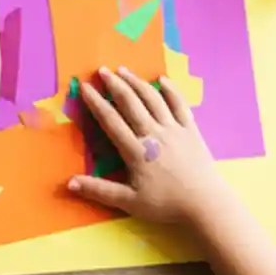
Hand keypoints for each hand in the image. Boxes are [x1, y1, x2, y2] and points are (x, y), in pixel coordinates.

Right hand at [67, 66, 226, 224]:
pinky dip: (171, 90)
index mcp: (136, 151)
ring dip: (137, 82)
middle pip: (131, 103)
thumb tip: (69, 183)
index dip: (96, 103)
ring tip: (124, 70)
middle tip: (102, 70)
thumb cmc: (166, 205)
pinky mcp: (191, 130)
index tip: (85, 87)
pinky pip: (179, 105)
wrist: (206, 204)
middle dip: (115, 84)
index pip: (111, 121)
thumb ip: (99, 190)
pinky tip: (162, 79)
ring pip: (152, 99)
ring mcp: (174, 129)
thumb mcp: (129, 202)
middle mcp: (153, 134)